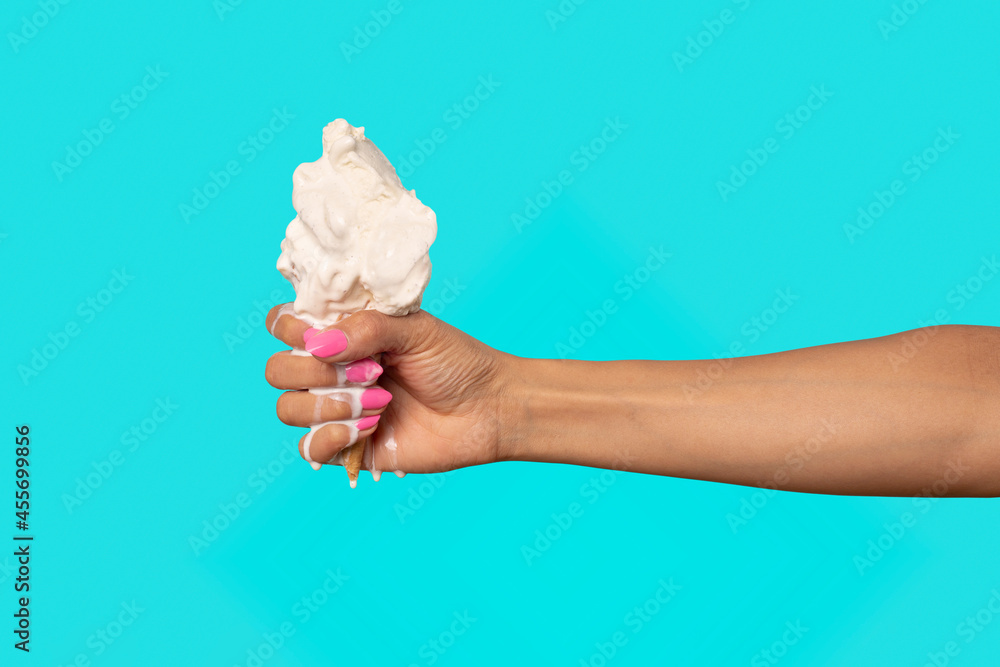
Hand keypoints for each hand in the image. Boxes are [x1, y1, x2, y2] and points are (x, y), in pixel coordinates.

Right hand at [265, 306, 510, 476]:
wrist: (489, 410)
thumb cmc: (456, 363)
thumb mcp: (416, 330)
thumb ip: (367, 328)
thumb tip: (318, 344)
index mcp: (342, 334)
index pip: (284, 325)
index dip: (292, 329)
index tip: (326, 335)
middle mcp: (332, 371)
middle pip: (278, 370)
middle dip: (315, 372)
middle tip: (371, 372)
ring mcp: (337, 410)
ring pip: (288, 410)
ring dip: (329, 405)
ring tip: (380, 403)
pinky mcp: (347, 447)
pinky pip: (309, 449)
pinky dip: (331, 438)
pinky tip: (368, 429)